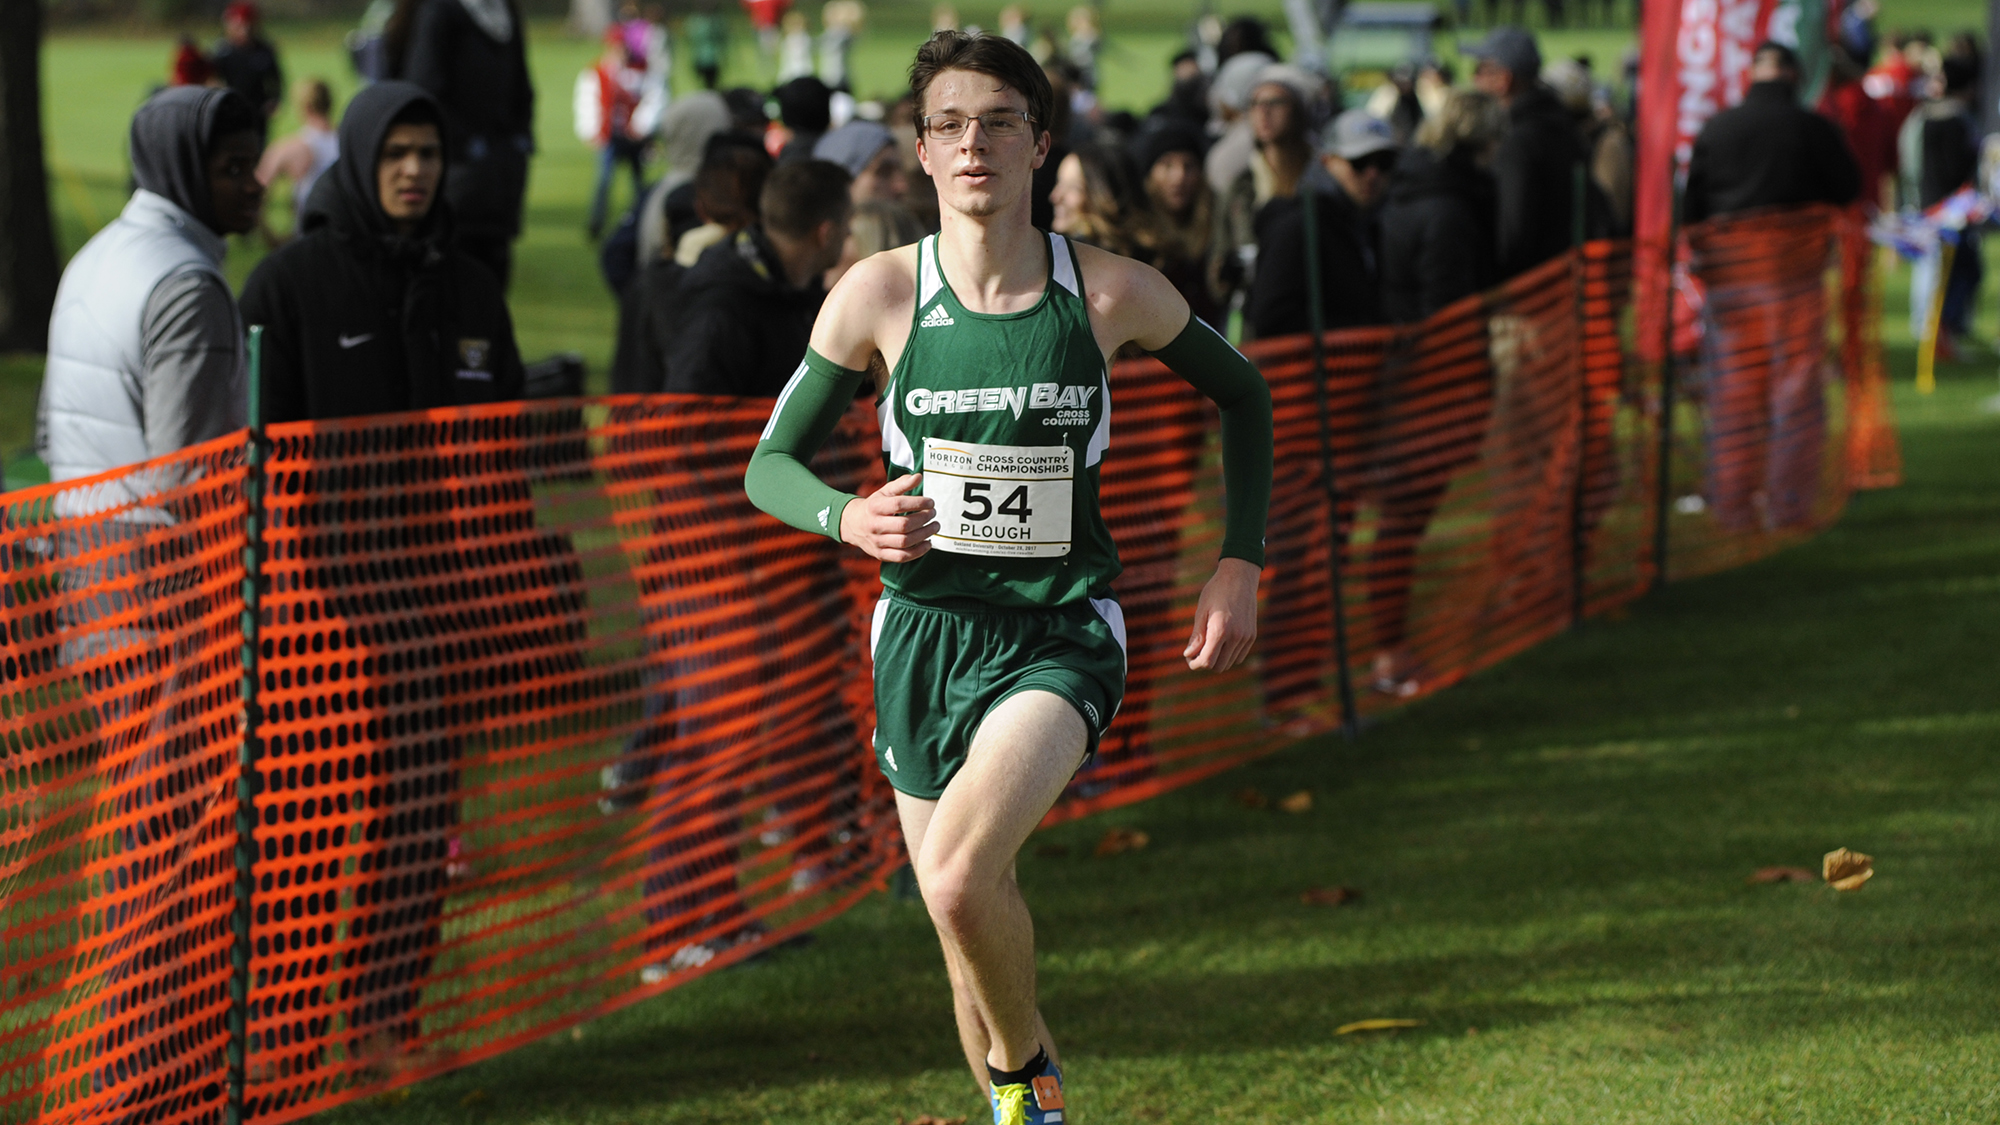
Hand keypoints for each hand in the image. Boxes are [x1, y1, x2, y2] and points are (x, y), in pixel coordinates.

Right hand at [841, 473, 937, 562]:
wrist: (852, 524)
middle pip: (904, 525)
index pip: (899, 504)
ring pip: (905, 542)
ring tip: (935, 526)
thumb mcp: (884, 492)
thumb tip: (918, 476)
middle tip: (933, 514)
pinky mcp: (881, 554)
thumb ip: (902, 484)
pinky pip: (902, 556)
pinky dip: (918, 552)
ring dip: (924, 534)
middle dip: (923, 519)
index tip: (930, 502)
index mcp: (874, 507)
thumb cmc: (874, 506)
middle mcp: (874, 525)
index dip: (918, 503)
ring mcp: (877, 542)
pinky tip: (928, 543)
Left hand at [1184, 557, 1259, 671]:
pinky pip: (1239, 656)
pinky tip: (1220, 642)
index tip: (1188, 657)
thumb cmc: (1216, 591)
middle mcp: (1236, 636)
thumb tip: (1188, 654)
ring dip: (1217, 659)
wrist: (1240, 577)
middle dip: (1205, 663)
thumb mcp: (1201, 611)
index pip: (1207, 662)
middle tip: (1196, 652)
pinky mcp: (1252, 636)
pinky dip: (1228, 655)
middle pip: (1219, 666)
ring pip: (1230, 663)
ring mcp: (1246, 637)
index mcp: (1221, 630)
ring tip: (1207, 645)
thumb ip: (1196, 636)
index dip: (1195, 664)